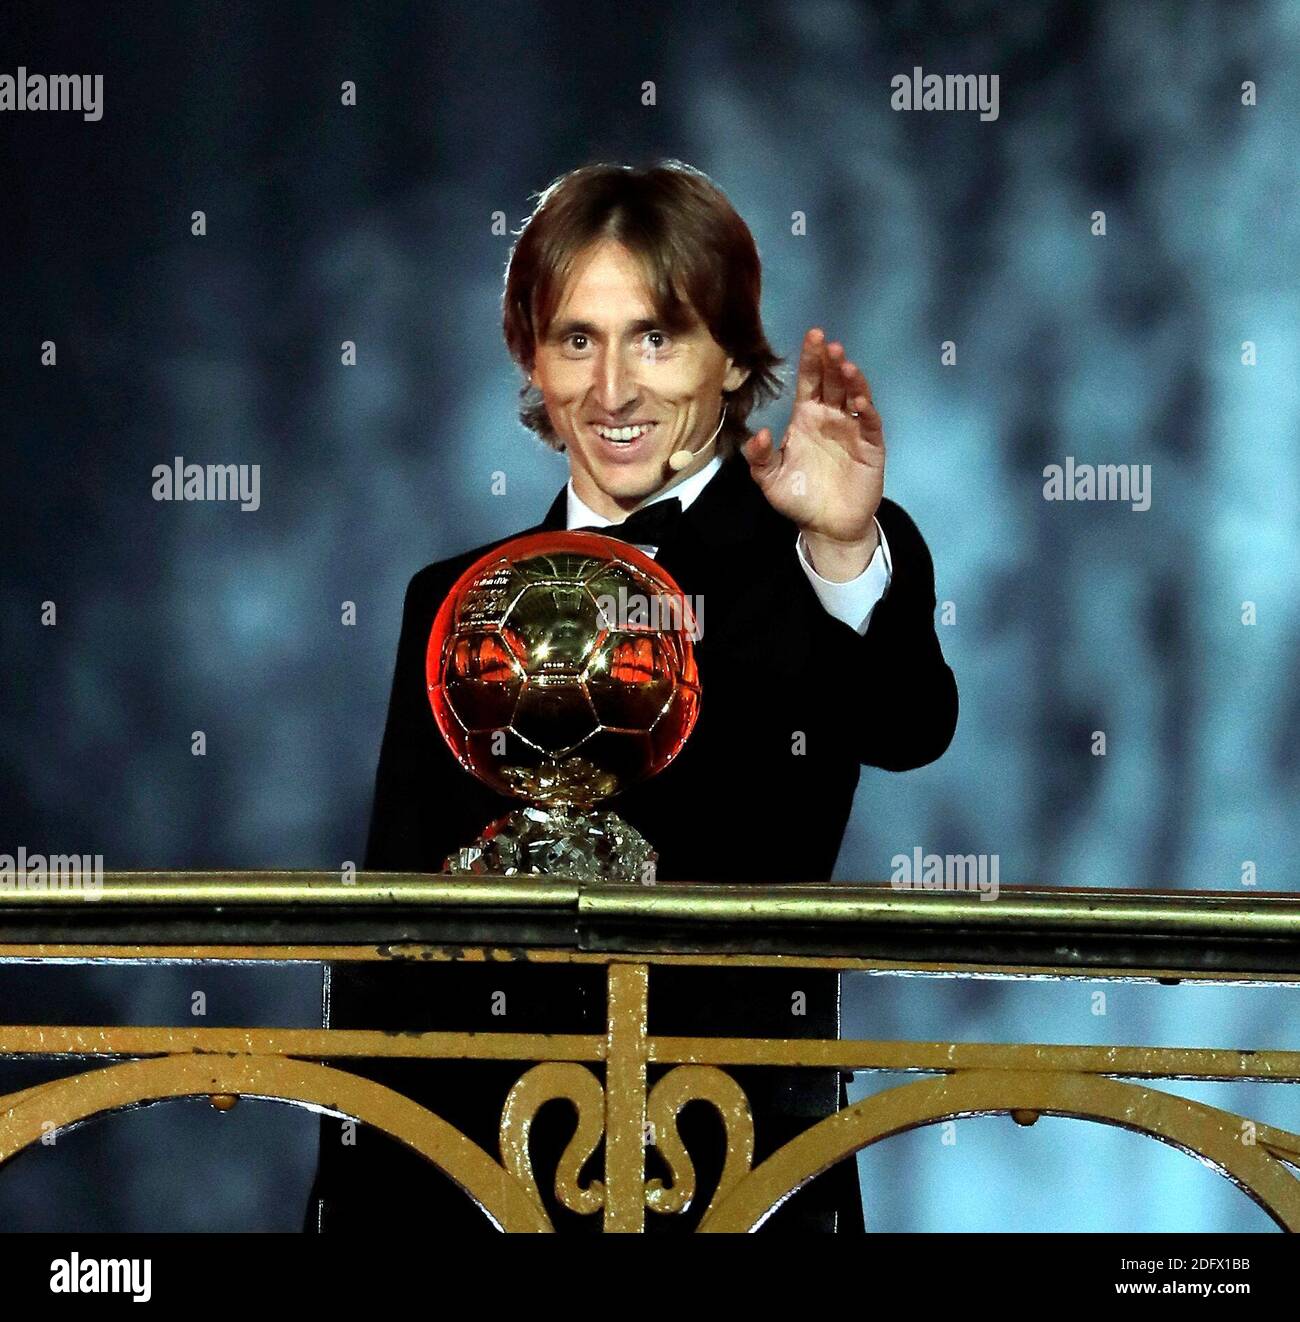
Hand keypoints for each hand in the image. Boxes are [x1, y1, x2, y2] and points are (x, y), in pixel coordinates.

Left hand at [741, 328, 884, 579]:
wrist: (826, 525)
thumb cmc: (798, 497)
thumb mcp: (769, 479)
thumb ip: (759, 457)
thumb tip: (759, 433)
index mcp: (807, 417)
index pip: (810, 381)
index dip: (811, 359)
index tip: (813, 335)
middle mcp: (831, 417)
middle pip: (833, 382)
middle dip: (831, 362)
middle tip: (829, 345)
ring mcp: (853, 430)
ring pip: (854, 397)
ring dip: (851, 380)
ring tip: (844, 365)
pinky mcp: (871, 447)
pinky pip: (870, 424)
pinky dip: (866, 411)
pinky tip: (858, 401)